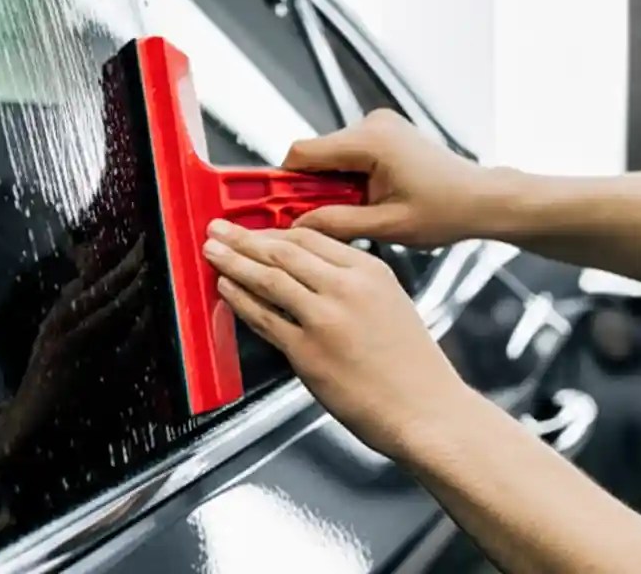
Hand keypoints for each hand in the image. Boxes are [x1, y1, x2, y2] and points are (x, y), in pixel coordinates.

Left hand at [203, 219, 465, 455]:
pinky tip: (226, 290)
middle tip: (219, 230)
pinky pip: (264, 318)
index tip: (254, 228)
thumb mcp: (390, 304)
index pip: (311, 237)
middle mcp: (347, 287)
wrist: (427, 412)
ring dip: (233, 262)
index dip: (273, 230)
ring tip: (212, 252)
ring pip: (267, 278)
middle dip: (244, 238)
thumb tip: (308, 275)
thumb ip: (353, 284)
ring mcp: (325, 319)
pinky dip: (240, 300)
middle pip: (282, 251)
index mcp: (370, 270)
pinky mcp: (308, 352)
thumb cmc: (413, 369)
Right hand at [283, 109, 496, 247]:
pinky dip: (346, 175)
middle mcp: (373, 124)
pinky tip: (363, 199)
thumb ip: (337, 223)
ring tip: (351, 212)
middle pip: (315, 153)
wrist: (482, 199)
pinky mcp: (385, 131)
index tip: (276, 204)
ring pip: (330, 154)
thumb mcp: (387, 226)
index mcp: (371, 142)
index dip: (284, 180)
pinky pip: (348, 151)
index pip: (303, 152)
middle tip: (316, 218)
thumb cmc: (446, 211)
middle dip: (310, 186)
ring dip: (330, 183)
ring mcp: (380, 124)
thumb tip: (297, 226)